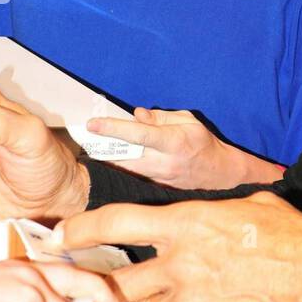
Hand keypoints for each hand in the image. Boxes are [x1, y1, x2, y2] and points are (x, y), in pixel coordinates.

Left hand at [54, 192, 301, 301]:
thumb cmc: (300, 249)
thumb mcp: (259, 208)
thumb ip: (217, 213)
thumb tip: (205, 217)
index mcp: (190, 225)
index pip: (116, 223)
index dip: (81, 230)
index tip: (62, 237)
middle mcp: (180, 267)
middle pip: (119, 283)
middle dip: (118, 289)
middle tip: (125, 291)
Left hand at [86, 108, 283, 189]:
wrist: (220, 174)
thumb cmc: (203, 143)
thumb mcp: (188, 121)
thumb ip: (161, 117)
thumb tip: (137, 115)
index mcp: (173, 142)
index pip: (139, 134)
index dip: (113, 128)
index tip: (93, 124)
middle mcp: (164, 162)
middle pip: (124, 155)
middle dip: (100, 146)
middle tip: (81, 137)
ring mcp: (159, 178)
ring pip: (124, 168)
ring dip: (106, 158)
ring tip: (89, 146)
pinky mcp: (156, 186)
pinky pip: (132, 176)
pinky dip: (119, 167)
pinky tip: (107, 159)